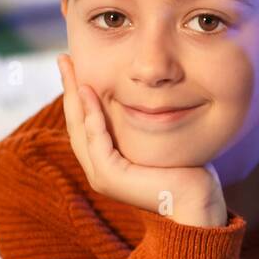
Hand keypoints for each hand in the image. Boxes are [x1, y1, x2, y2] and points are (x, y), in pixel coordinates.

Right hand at [57, 53, 227, 227]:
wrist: (196, 199)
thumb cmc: (186, 169)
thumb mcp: (159, 138)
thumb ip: (145, 121)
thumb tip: (147, 93)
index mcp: (106, 159)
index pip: (85, 120)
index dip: (77, 92)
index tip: (74, 63)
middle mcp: (97, 168)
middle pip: (75, 121)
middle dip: (69, 88)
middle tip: (63, 58)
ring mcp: (100, 175)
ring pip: (80, 128)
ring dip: (74, 96)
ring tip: (71, 68)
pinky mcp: (109, 177)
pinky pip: (97, 141)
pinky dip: (93, 117)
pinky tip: (90, 93)